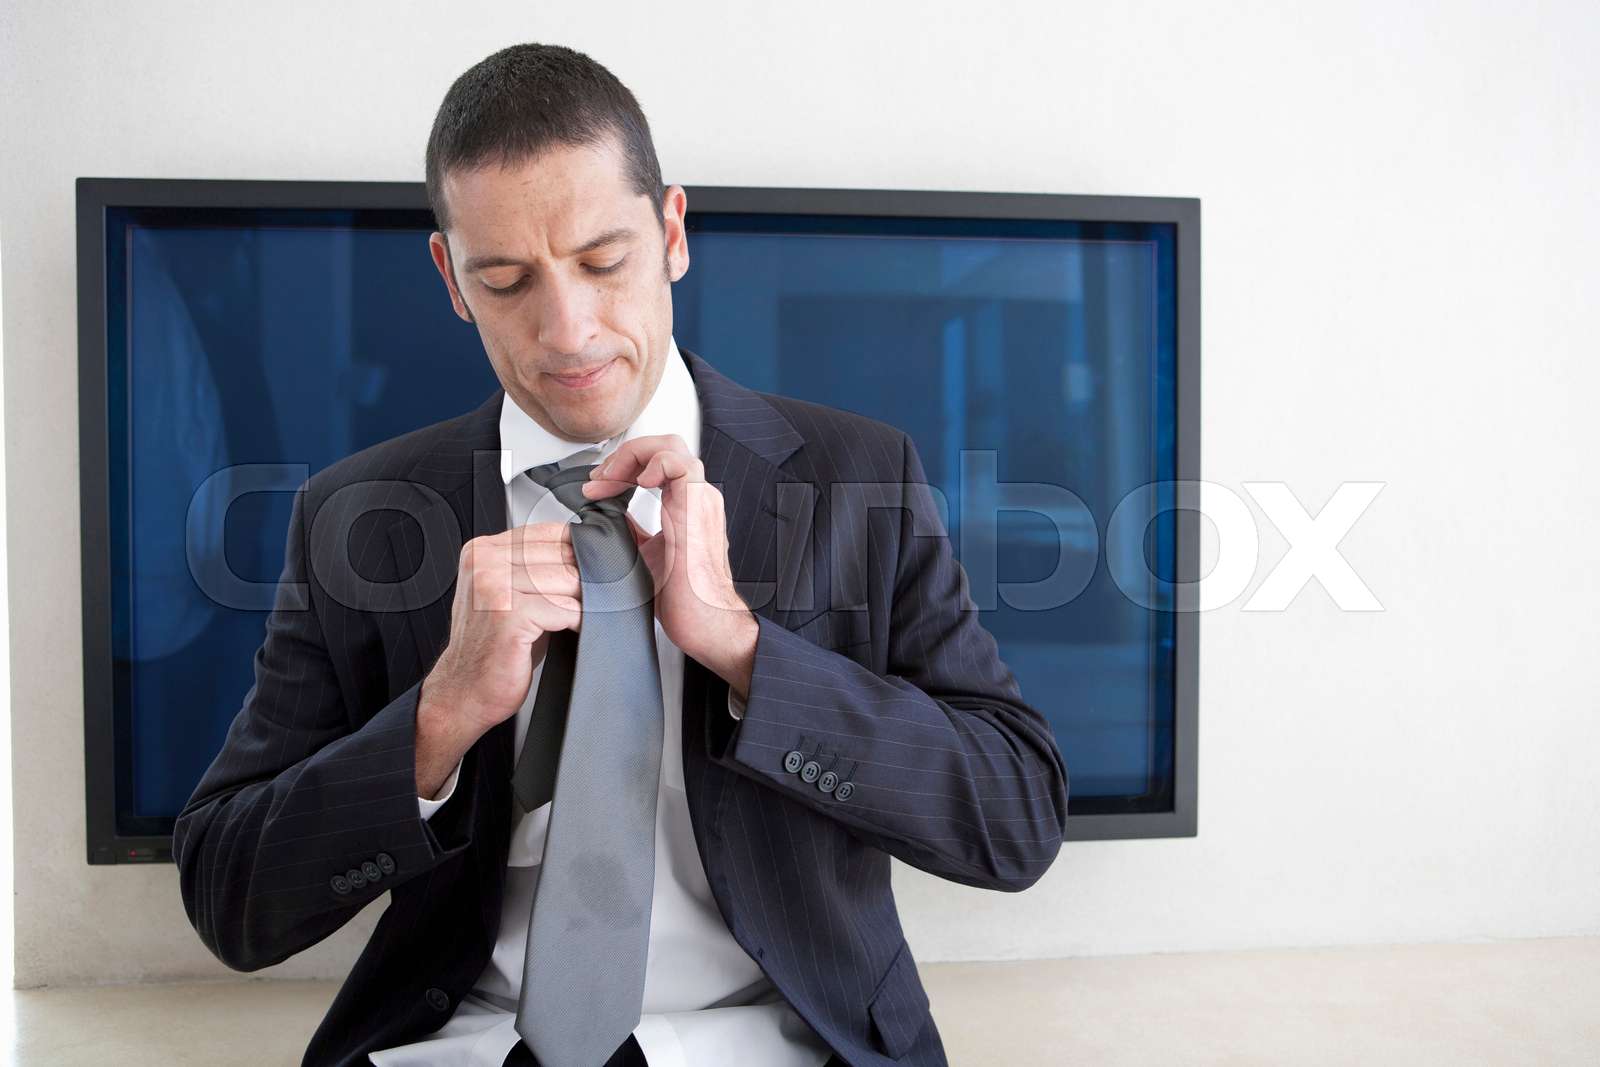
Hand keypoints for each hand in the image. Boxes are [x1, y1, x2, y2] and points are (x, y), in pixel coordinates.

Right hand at [420, 521, 582, 743]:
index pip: (549, 532)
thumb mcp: (511, 595)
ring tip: (590, 614)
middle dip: (588, 578)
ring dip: (587, 600)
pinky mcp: (510, 614)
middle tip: (601, 595)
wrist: (463, 691)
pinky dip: (580, 621)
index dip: (578, 551)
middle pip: (562, 555)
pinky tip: (578, 630)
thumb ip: (535, 568)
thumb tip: (588, 555)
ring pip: (567, 580)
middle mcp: (486, 563)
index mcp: (483, 551)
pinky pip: (566, 609)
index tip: (595, 568)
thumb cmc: (492, 646)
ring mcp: (495, 586)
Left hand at [581, 433, 758, 694]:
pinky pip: (679, 464)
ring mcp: (699, 500)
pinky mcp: (696, 508)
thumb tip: (604, 520)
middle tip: (600, 477)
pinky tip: (637, 481)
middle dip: (625, 454)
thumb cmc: (683, 598)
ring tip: (610, 478)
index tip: (596, 487)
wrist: (703, 622)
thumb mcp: (643, 555)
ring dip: (632, 456)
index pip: (656, 461)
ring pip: (670, 446)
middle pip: (664, 445)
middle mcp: (695, 497)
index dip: (622, 466)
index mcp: (685, 505)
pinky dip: (654, 463)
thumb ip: (631, 532)